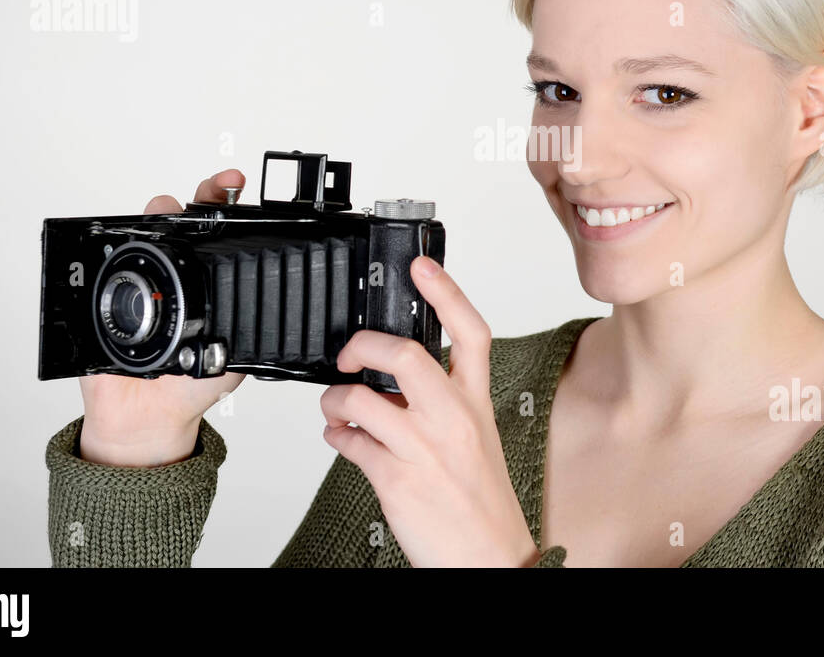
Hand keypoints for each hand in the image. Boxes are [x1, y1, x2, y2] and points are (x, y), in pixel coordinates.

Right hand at [77, 169, 247, 466]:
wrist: (146, 419)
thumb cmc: (191, 388)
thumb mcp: (229, 361)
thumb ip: (240, 338)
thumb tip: (254, 319)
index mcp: (207, 283)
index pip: (218, 231)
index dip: (225, 203)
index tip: (235, 184)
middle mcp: (174, 274)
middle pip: (181, 220)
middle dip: (195, 196)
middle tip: (210, 190)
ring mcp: (138, 280)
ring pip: (142, 232)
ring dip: (152, 215)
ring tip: (166, 208)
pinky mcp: (103, 296)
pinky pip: (101, 268)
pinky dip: (108, 252)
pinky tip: (122, 243)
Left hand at [320, 256, 541, 566]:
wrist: (489, 559)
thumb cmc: (481, 502)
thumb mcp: (475, 438)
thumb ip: (442, 403)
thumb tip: (393, 381)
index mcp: (475, 402)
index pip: (469, 332)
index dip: (444, 291)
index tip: (421, 265)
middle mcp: (451, 418)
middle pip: (404, 352)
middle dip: (362, 343)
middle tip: (349, 352)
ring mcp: (422, 448)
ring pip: (360, 398)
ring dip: (335, 400)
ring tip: (337, 408)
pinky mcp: (395, 479)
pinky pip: (347, 442)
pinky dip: (334, 436)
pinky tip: (341, 439)